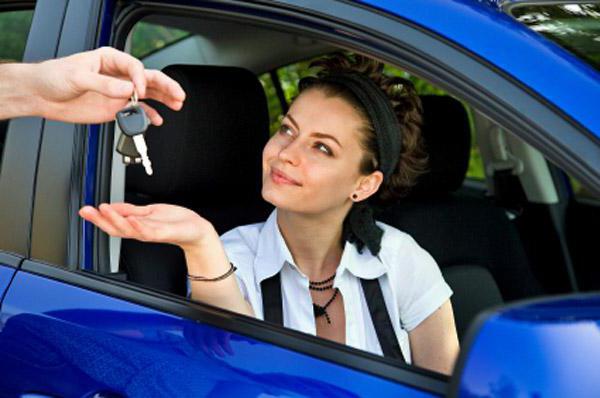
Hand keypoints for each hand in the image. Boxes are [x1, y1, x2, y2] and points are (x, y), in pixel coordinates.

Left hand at [24, 47, 184, 123]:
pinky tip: (158, 119)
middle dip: (165, 86)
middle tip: (178, 95)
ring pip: (148, 95)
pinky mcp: (115, 108)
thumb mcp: (76, 77)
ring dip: (164, 99)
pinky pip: (138, 111)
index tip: (140, 90)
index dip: (141, 78)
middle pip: (148, 79)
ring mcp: (119, 93)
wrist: (41, 95)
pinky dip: (149, 115)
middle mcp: (118, 76)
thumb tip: (125, 90)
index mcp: (110, 60)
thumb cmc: (54, 77)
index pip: (135, 67)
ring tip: (177, 104)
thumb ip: (102, 84)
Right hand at [79, 202, 214, 249]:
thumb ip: (129, 210)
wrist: (195, 230)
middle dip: (100, 220)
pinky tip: (130, 219)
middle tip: (88, 211)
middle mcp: (140, 231)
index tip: (85, 210)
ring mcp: (151, 233)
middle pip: (116, 228)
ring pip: (129, 230)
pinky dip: (138, 226)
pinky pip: (147, 232)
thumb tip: (110, 206)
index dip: (97, 218)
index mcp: (136, 226)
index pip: (112, 223)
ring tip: (105, 210)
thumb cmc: (174, 222)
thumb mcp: (148, 212)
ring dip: (115, 220)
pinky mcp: (163, 233)